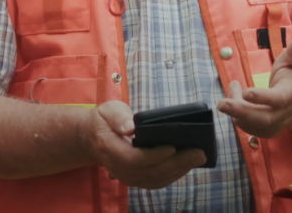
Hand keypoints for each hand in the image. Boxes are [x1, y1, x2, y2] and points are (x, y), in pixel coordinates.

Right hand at [83, 100, 205, 188]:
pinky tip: (187, 166)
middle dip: (177, 163)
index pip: (134, 158)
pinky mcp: (135, 179)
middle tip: (199, 152)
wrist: (92, 138)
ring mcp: (126, 176)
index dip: (155, 155)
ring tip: (198, 158)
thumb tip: (131, 128)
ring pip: (155, 180)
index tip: (174, 146)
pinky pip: (155, 182)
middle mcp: (118, 167)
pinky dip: (173, 175)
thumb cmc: (103, 120)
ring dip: (179, 170)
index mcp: (110, 148)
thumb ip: (118, 117)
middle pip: (150, 172)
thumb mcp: (107, 110)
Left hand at [217, 32, 291, 138]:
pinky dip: (236, 116)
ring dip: (235, 113)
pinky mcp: (266, 130)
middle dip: (241, 112)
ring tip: (225, 99)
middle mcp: (284, 112)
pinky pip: (249, 128)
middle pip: (264, 118)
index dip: (263, 97)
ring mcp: (275, 124)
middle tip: (222, 104)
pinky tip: (232, 101)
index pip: (278, 99)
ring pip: (253, 125)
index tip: (246, 92)